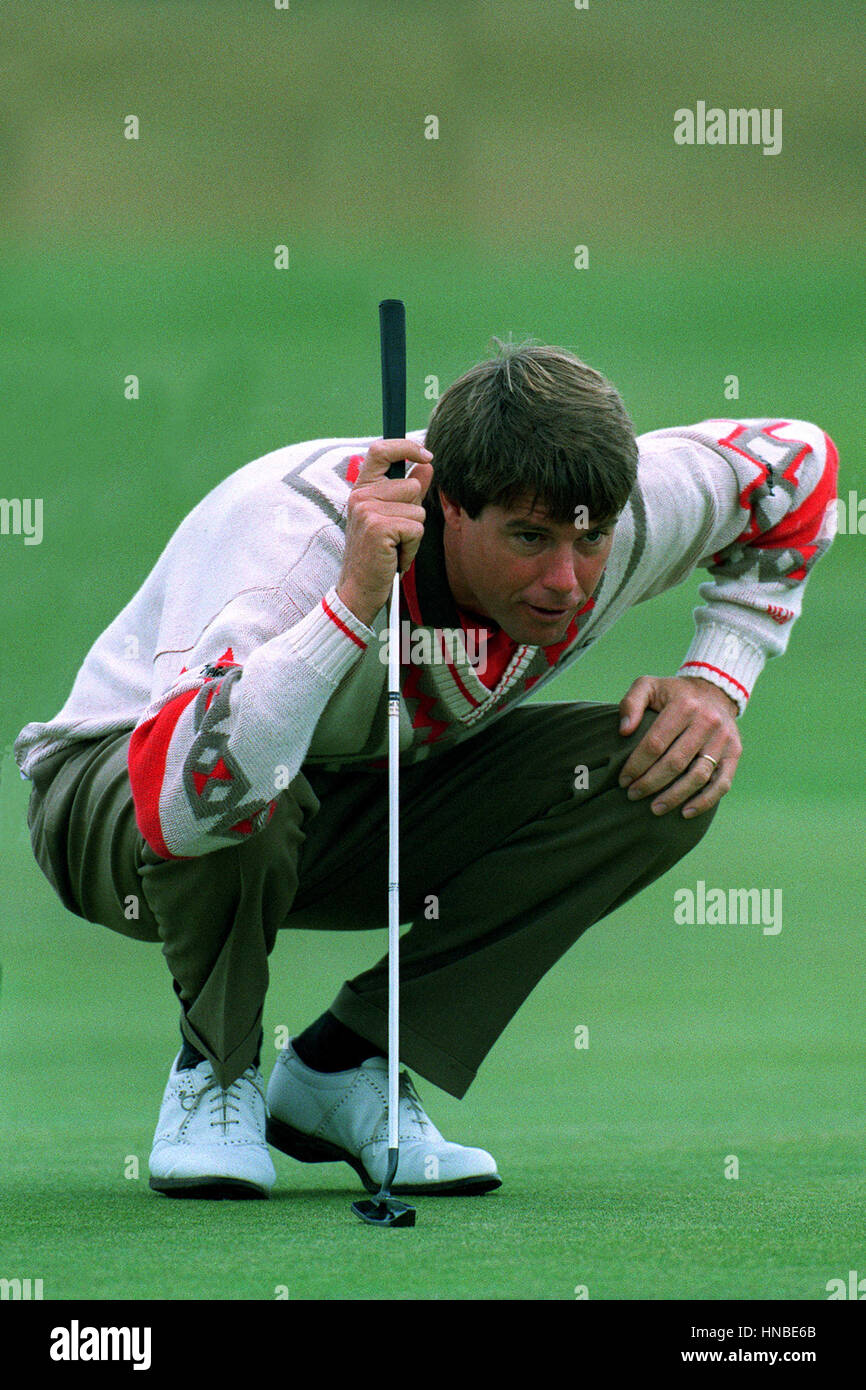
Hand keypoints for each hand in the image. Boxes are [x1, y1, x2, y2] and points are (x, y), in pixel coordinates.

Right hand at [336, 439, 433, 626]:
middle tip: (395, 534)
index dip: (406, 447)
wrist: (358, 588)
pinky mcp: (378, 527)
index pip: (380, 450)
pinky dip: (412, 547)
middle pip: (413, 487)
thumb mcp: (391, 517)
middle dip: (414, 513)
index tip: (426, 454)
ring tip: (394, 546)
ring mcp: (367, 510)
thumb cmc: (377, 554)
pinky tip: (394, 556)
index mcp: (362, 488)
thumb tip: (427, 464)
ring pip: (418, 510)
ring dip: (413, 534)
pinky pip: (416, 529)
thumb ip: (409, 490)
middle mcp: (361, 495)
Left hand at [617, 675, 741, 817]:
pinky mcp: (735, 753)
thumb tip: (624, 731)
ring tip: (654, 808)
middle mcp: (707, 722)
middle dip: (650, 783)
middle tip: (633, 795)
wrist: (714, 691)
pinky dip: (705, 801)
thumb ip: (631, 703)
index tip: (623, 780)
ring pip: (698, 776)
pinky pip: (722, 783)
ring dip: (675, 796)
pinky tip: (686, 812)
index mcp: (684, 706)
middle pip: (675, 762)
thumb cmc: (674, 694)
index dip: (637, 765)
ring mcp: (723, 739)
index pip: (655, 743)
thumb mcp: (649, 686)